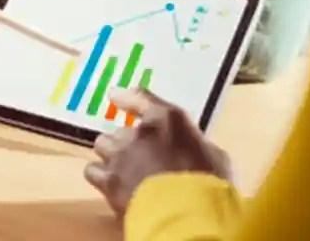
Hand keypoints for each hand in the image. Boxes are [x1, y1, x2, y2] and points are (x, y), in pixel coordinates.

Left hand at [84, 88, 233, 216]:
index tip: (114, 95)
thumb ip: (196, 147)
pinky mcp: (108, 181)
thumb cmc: (210, 184)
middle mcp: (140, 132)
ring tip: (122, 171)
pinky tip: (111, 185)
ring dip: (111, 156)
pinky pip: (93, 171)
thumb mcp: (216, 158)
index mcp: (168, 120)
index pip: (141, 98)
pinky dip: (101, 176)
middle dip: (126, 143)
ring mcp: (120, 156)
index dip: (127, 98)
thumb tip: (192, 151)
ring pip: (103, 147)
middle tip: (138, 159)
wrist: (188, 214)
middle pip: (120, 130)